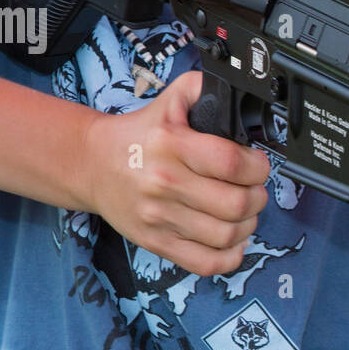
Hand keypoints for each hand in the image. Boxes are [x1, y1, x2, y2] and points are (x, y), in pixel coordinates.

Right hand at [81, 70, 269, 275]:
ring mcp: (160, 217)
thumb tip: (235, 87)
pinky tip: (233, 240)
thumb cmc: (137, 136)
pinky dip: (230, 256)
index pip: (231, 163)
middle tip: (254, 189)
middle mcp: (165, 183)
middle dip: (257, 197)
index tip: (258, 165)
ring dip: (248, 225)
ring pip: (226, 235)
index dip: (257, 167)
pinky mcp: (156, 242)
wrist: (91, 164)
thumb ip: (202, 89)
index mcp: (172, 145)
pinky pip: (205, 262)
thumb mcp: (169, 101)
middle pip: (235, 204)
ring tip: (244, 213)